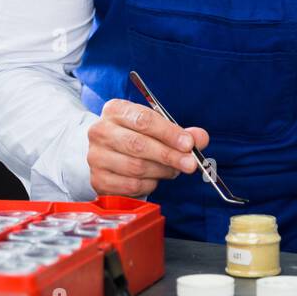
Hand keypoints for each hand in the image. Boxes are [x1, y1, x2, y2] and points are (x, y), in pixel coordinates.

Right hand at [87, 99, 209, 197]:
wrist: (108, 153)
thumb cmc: (136, 136)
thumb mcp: (157, 127)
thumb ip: (181, 132)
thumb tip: (200, 138)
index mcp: (115, 110)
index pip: (143, 120)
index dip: (169, 133)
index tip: (188, 144)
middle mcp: (100, 131)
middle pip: (138, 145)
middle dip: (169, 155)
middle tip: (190, 163)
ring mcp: (96, 156)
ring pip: (136, 167)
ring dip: (162, 171)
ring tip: (173, 169)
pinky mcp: (98, 179)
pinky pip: (131, 185)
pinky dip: (149, 184)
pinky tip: (154, 178)